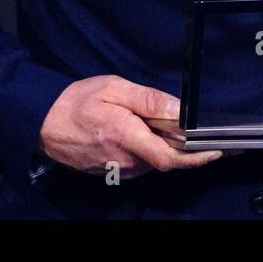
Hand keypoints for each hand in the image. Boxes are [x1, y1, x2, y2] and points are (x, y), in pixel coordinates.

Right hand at [37, 74, 224, 178]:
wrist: (44, 124)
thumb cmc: (77, 102)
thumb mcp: (114, 88)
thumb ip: (149, 100)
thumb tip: (180, 110)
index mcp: (126, 137)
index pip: (170, 158)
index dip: (197, 157)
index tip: (218, 150)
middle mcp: (125, 160)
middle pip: (166, 158)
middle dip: (185, 145)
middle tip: (202, 132)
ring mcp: (119, 169)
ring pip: (154, 160)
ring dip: (164, 144)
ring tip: (159, 122)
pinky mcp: (114, 172)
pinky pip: (140, 162)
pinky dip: (149, 148)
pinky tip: (143, 131)